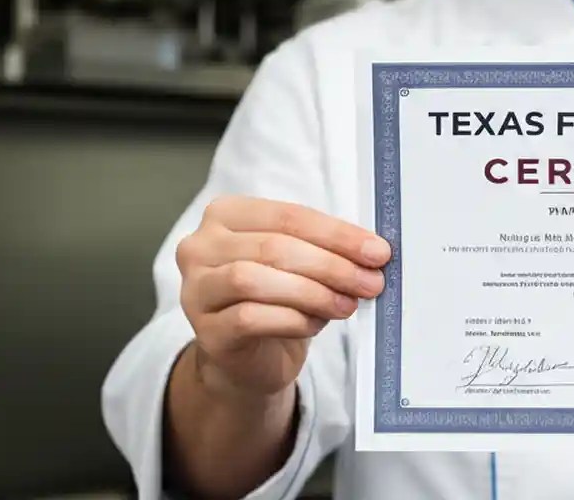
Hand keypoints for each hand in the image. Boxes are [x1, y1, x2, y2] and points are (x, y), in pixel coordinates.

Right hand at [177, 196, 391, 396]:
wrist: (251, 359)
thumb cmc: (279, 300)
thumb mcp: (302, 264)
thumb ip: (327, 249)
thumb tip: (373, 251)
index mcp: (227, 215)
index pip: (288, 216)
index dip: (337, 234)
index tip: (377, 251)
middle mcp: (200, 247)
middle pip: (273, 247)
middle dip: (331, 265)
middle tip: (370, 281)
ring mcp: (196, 289)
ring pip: (255, 280)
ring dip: (313, 293)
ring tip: (346, 304)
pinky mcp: (206, 331)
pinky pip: (250, 318)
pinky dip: (292, 319)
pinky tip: (316, 324)